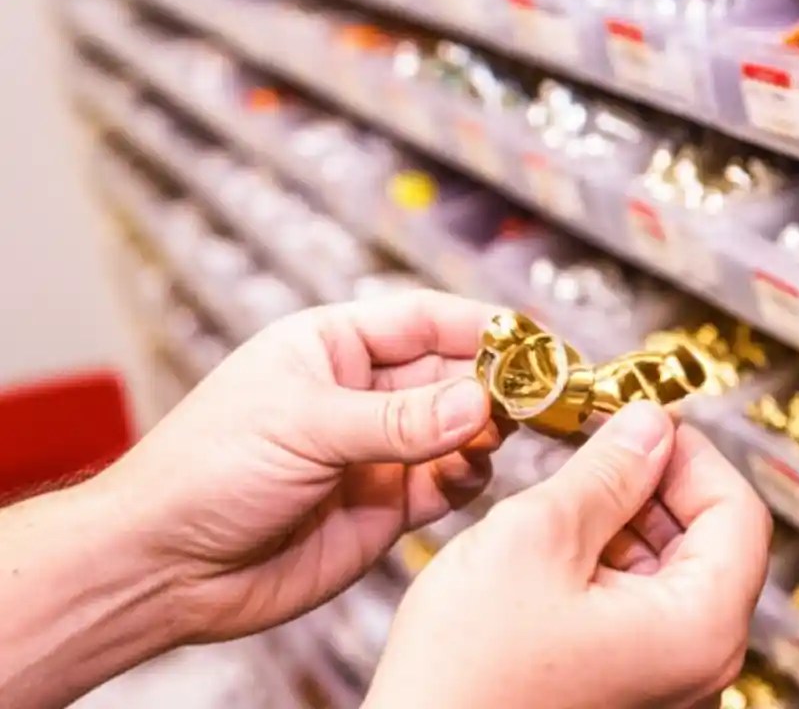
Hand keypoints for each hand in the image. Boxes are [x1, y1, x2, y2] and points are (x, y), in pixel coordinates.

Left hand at [106, 290, 506, 642]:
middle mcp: (363, 395)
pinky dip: (467, 479)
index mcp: (333, 347)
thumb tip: (478, 403)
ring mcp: (377, 452)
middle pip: (453, 374)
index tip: (537, 340)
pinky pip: (446, 484)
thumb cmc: (204, 471)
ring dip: (485, 433)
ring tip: (492, 439)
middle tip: (542, 397)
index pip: (426, 321)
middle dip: (497, 384)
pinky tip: (466, 477)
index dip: (484, 326)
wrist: (166, 567)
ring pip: (458, 431)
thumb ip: (397, 420)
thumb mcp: (304, 426)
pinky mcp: (386, 507)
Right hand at [366, 402, 772, 708]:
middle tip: (598, 442)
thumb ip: (606, 472)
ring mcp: (667, 682)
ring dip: (627, 519)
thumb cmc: (467, 677)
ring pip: (672, 571)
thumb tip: (647, 425)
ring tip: (566, 493)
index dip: (690, 452)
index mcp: (700, 629)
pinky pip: (642, 609)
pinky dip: (609, 564)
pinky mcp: (630, 689)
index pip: (738, 511)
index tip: (639, 421)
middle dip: (655, 482)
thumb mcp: (536, 540)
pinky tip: (558, 545)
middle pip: (710, 541)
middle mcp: (700, 665)